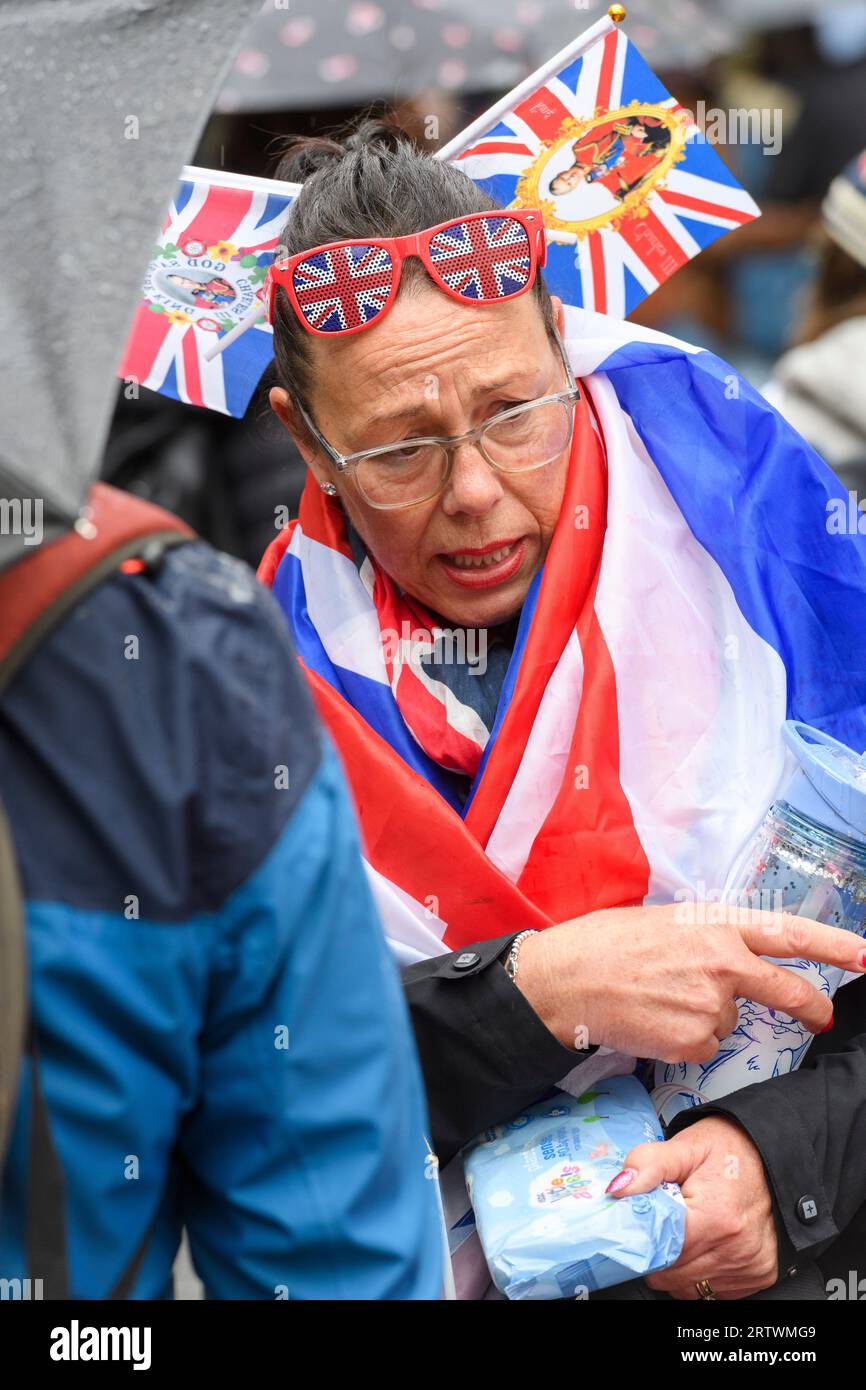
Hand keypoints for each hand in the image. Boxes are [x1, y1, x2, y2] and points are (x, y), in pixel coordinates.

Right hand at [515, 903, 865, 1060]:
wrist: (563, 978)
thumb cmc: (605, 943)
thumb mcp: (664, 921)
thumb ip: (706, 939)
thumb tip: (733, 962)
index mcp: (715, 924)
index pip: (789, 933)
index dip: (833, 945)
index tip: (865, 955)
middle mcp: (722, 963)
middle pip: (784, 990)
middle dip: (809, 1005)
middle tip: (819, 1016)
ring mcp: (709, 1005)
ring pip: (727, 1022)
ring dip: (702, 1017)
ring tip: (656, 998)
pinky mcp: (691, 1042)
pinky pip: (702, 1047)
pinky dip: (682, 1040)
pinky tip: (651, 1021)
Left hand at [607, 1116, 777, 1298]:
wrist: (772, 1155)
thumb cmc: (729, 1149)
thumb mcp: (686, 1146)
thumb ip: (648, 1165)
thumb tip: (618, 1188)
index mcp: (716, 1217)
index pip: (661, 1250)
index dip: (643, 1237)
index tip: (639, 1223)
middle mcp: (737, 1249)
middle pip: (672, 1274)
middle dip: (658, 1252)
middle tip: (664, 1223)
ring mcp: (750, 1266)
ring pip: (689, 1288)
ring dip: (678, 1266)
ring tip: (685, 1232)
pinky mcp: (759, 1276)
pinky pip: (712, 1291)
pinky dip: (699, 1273)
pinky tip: (703, 1246)